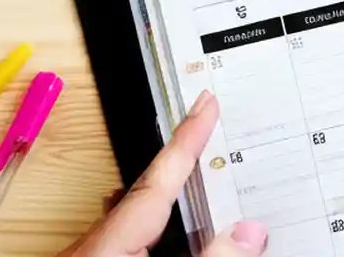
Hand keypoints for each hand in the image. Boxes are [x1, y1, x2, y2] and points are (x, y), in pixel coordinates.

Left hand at [59, 91, 268, 256]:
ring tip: (200, 173)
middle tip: (208, 124)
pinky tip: (175, 234)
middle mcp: (96, 245)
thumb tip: (250, 232)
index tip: (205, 102)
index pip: (158, 179)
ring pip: (138, 217)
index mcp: (110, 242)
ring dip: (171, 196)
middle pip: (147, 192)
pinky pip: (129, 238)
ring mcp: (93, 256)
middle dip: (180, 159)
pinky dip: (157, 227)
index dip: (186, 139)